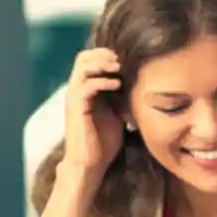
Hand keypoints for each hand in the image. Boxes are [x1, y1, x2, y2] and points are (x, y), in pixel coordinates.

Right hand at [62, 47, 124, 174]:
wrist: (91, 163)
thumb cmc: (104, 140)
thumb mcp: (117, 113)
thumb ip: (122, 98)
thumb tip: (142, 86)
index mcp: (85, 88)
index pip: (89, 59)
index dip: (106, 54)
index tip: (126, 57)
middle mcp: (77, 90)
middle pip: (83, 57)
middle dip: (103, 54)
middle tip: (122, 59)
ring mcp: (75, 98)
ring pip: (82, 67)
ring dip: (102, 63)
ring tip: (119, 67)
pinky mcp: (76, 108)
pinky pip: (85, 86)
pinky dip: (101, 81)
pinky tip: (116, 84)